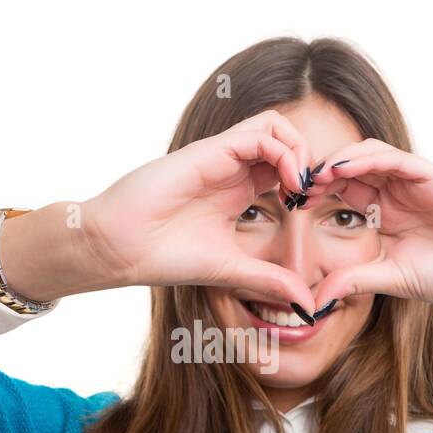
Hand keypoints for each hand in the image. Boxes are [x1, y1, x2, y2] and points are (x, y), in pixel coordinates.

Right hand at [79, 110, 318, 310]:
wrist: (119, 249)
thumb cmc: (164, 257)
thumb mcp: (233, 271)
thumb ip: (269, 281)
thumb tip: (308, 304)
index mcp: (237, 190)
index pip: (285, 166)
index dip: (307, 182)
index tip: (310, 211)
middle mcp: (232, 168)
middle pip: (285, 139)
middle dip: (311, 162)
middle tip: (313, 196)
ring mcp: (221, 156)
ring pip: (276, 127)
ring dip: (301, 151)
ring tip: (301, 188)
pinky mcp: (210, 151)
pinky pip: (260, 133)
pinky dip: (285, 152)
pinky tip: (289, 185)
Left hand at [306, 140, 432, 319]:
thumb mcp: (389, 278)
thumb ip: (353, 281)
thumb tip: (313, 300)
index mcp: (385, 211)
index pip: (344, 190)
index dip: (317, 190)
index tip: (290, 202)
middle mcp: (398, 191)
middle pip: (352, 166)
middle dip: (322, 170)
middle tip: (295, 182)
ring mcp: (417, 182)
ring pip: (371, 155)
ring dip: (340, 160)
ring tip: (315, 173)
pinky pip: (398, 159)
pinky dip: (369, 159)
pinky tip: (344, 168)